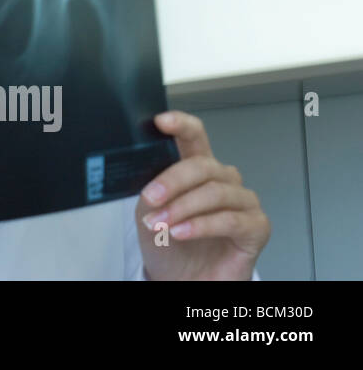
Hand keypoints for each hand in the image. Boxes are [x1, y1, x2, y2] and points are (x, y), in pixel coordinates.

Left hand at [136, 111, 269, 280]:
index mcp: (198, 168)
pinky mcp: (257, 227)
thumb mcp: (150, 209)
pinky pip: (230, 220)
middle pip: (203, 165)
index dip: (181, 125)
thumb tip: (144, 175)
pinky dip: (202, 225)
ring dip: (182, 208)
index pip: (195, 136)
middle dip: (173, 181)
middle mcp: (224, 179)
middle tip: (152, 198)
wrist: (182, 279)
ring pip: (215, 192)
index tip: (161, 122)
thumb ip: (152, 188)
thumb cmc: (169, 243)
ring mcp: (243, 202)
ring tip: (160, 224)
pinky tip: (181, 232)